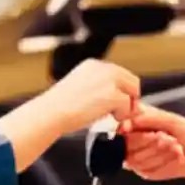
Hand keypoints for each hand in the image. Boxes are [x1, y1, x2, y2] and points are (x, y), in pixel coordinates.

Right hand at [15, 59, 140, 136]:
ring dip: (126, 108)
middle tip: (118, 113)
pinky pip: (129, 107)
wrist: (51, 113)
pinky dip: (121, 116)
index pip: (120, 75)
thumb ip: (99, 88)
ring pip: (133, 93)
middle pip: (132, 81)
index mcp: (93, 65)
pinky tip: (107, 119)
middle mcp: (103, 68)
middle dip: (129, 98)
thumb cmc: (60, 108)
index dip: (121, 91)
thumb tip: (118, 99)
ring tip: (110, 116)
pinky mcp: (113, 95)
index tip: (114, 105)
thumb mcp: (80, 89)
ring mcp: (109, 80)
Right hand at [121, 104, 184, 184]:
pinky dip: (161, 162)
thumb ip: (151, 118)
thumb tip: (131, 120)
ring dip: (156, 152)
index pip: (122, 124)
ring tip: (173, 146)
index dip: (126, 127)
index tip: (131, 127)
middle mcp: (136, 138)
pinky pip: (143, 168)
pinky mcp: (144, 170)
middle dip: (144, 140)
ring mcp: (138, 155)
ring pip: (133, 157)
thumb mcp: (174, 121)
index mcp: (140, 121)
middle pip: (124, 142)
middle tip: (162, 137)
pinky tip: (173, 157)